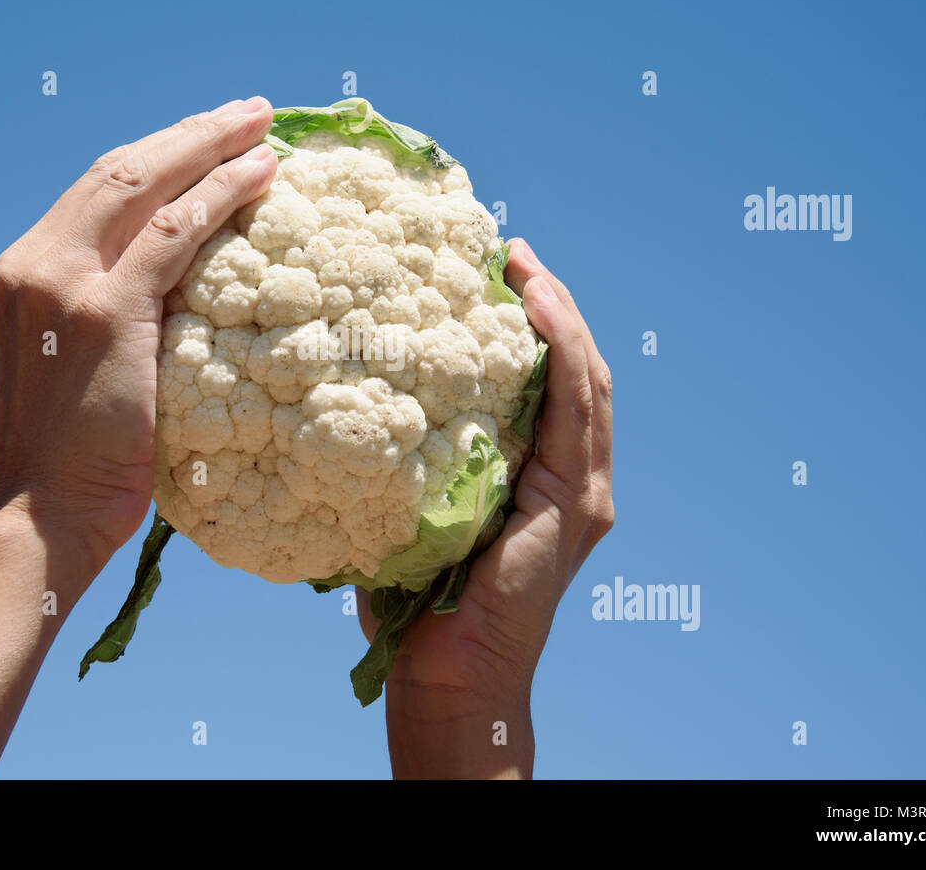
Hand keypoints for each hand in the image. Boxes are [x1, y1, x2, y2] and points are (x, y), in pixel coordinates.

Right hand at [0, 97, 277, 583]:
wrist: (44, 515)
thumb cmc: (73, 459)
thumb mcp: (78, 366)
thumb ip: (111, 313)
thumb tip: (183, 289)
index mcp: (21, 272)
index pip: (98, 192)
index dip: (159, 157)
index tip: (208, 139)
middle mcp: (33, 262)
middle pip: (120, 170)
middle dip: (189, 133)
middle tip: (248, 112)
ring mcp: (63, 282)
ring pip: (148, 187)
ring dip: (212, 148)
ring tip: (263, 127)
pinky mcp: (104, 311)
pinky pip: (175, 233)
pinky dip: (221, 197)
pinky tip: (261, 177)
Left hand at [358, 238, 613, 777]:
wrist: (447, 677)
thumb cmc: (418, 603)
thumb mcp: (414, 507)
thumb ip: (406, 457)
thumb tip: (340, 400)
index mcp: (540, 476)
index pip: (546, 383)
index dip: (530, 323)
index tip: (490, 271)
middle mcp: (577, 478)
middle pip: (573, 369)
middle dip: (547, 303)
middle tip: (507, 250)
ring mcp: (585, 490)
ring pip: (583, 378)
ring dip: (558, 313)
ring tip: (523, 261)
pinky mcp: (579, 502)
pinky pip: (577, 409)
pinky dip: (562, 351)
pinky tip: (538, 307)